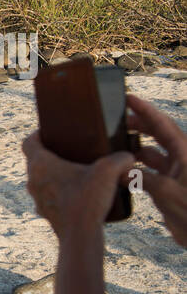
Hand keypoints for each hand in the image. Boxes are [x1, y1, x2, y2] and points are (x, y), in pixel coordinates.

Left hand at [22, 132, 133, 239]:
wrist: (80, 236)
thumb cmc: (88, 200)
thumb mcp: (109, 171)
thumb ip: (120, 158)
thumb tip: (128, 156)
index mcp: (40, 165)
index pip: (29, 142)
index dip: (38, 133)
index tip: (52, 131)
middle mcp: (33, 180)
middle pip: (36, 160)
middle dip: (51, 153)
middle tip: (70, 148)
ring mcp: (37, 198)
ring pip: (42, 179)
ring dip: (55, 174)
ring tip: (77, 170)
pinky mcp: (46, 212)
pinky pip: (49, 195)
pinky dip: (60, 191)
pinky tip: (79, 192)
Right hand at [127, 93, 186, 246]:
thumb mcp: (169, 195)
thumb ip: (144, 180)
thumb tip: (119, 170)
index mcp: (185, 155)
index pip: (164, 126)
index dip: (146, 110)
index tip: (128, 98)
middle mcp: (181, 160)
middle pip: (158, 134)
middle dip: (138, 125)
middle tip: (116, 120)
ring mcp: (176, 173)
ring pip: (152, 153)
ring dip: (134, 149)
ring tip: (114, 145)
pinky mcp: (170, 187)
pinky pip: (149, 171)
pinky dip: (135, 169)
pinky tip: (121, 171)